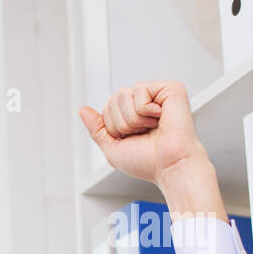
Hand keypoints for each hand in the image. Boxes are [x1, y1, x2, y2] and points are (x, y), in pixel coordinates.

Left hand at [79, 80, 206, 185]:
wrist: (168, 165)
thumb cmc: (147, 161)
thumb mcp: (112, 147)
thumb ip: (96, 128)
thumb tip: (83, 110)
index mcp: (132, 115)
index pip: (106, 108)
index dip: (112, 127)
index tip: (132, 139)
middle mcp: (144, 103)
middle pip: (112, 99)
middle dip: (121, 123)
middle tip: (142, 133)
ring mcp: (157, 94)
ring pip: (122, 94)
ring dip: (132, 119)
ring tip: (151, 127)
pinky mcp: (170, 88)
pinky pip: (139, 90)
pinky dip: (145, 110)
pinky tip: (160, 118)